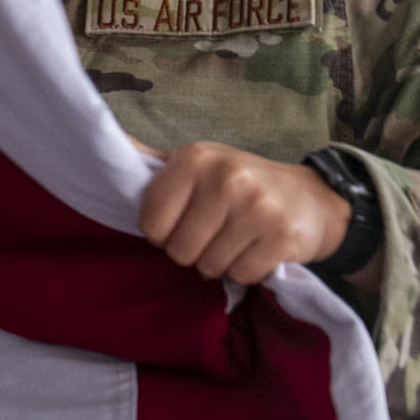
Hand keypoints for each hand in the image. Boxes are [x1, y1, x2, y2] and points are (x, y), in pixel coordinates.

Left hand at [136, 142, 351, 284]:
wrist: (315, 199)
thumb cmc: (243, 186)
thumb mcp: (199, 165)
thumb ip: (152, 164)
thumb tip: (104, 143)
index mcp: (194, 159)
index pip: (150, 224)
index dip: (164, 234)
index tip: (184, 223)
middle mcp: (225, 177)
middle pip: (179, 251)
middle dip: (195, 252)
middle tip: (217, 233)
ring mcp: (256, 206)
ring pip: (209, 267)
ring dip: (221, 263)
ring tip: (238, 240)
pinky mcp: (280, 236)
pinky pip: (241, 276)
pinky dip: (247, 271)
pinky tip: (258, 249)